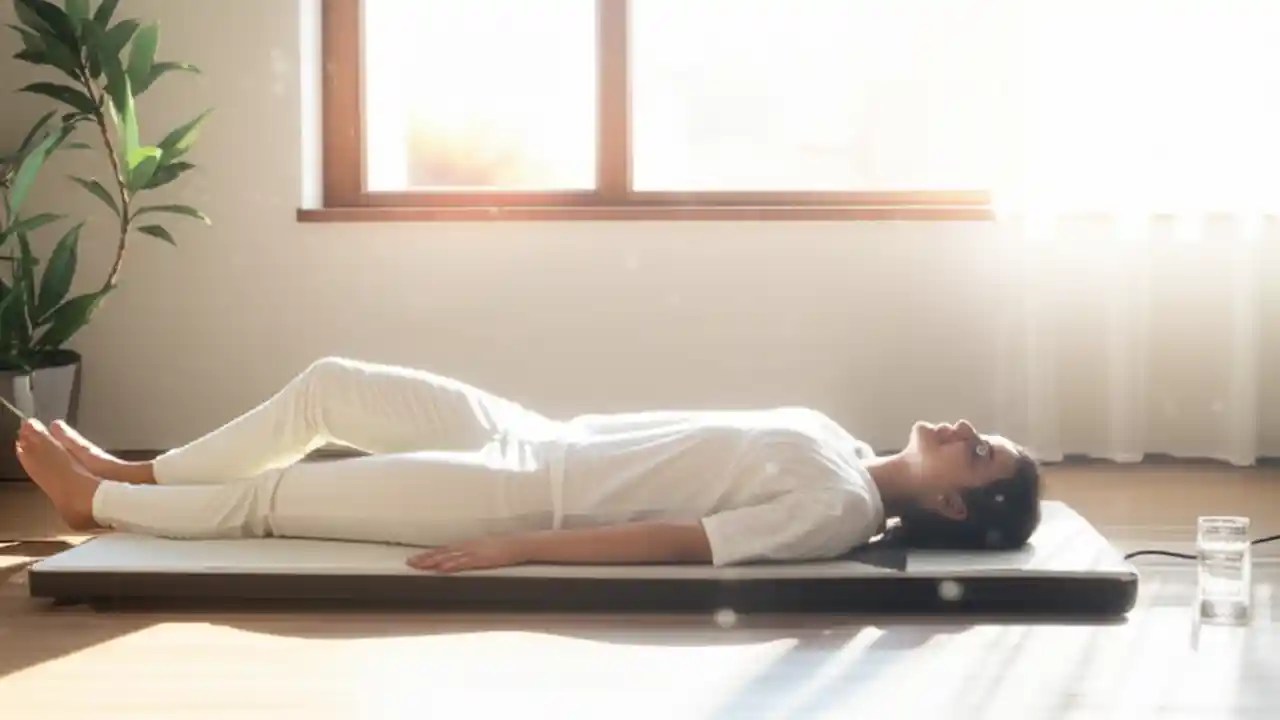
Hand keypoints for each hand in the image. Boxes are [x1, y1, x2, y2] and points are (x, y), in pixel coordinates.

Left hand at [406, 536, 526, 573]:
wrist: (517, 544)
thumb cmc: (502, 548)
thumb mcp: (482, 549)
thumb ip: (470, 554)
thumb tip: (458, 559)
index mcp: (466, 545)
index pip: (442, 550)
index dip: (428, 554)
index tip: (414, 559)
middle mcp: (466, 547)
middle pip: (441, 552)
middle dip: (425, 558)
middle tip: (409, 563)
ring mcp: (473, 552)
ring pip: (449, 557)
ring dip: (434, 561)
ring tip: (420, 565)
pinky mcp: (481, 559)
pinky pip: (464, 562)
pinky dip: (452, 564)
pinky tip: (443, 568)